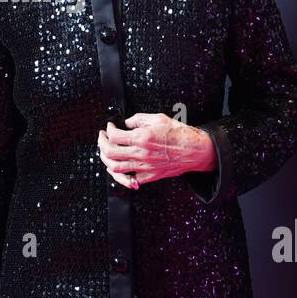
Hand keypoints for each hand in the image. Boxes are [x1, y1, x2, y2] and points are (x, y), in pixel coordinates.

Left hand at [97, 113, 215, 188]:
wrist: (195, 150)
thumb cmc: (180, 134)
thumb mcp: (158, 118)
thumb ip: (138, 119)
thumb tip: (126, 122)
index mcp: (142, 137)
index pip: (114, 135)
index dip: (109, 130)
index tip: (110, 127)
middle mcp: (141, 153)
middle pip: (110, 152)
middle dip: (101, 144)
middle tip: (103, 138)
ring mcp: (144, 166)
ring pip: (115, 168)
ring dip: (106, 160)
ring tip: (106, 153)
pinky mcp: (150, 176)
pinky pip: (130, 180)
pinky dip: (121, 176)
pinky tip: (118, 170)